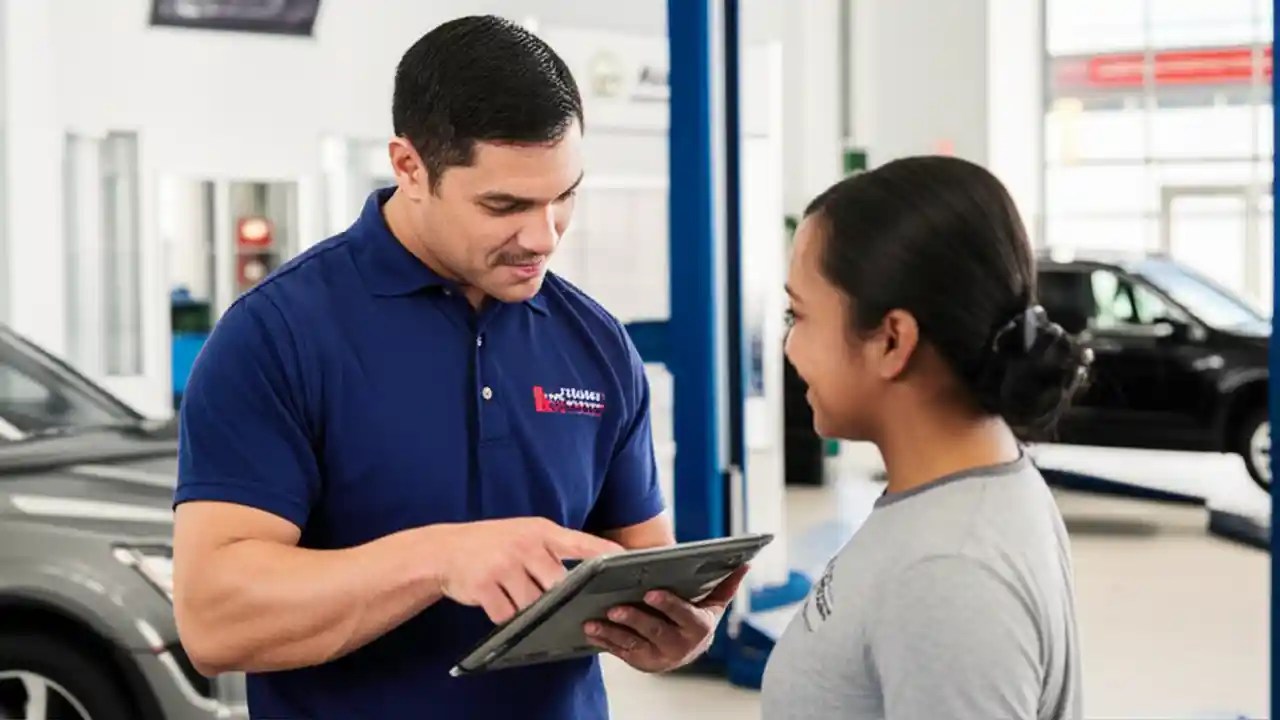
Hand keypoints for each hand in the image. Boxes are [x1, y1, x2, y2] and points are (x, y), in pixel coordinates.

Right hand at [433, 517, 621, 623]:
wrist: (444, 549)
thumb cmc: (493, 543)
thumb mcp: (526, 533)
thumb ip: (554, 549)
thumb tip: (589, 572)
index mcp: (541, 531)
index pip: (582, 544)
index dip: (606, 555)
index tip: (627, 564)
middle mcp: (525, 545)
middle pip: (558, 585)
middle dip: (554, 596)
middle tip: (543, 594)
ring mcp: (504, 565)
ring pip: (532, 604)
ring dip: (525, 607)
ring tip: (510, 591)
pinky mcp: (484, 586)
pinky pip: (506, 615)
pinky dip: (504, 614)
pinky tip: (494, 599)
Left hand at [583, 566, 748, 672]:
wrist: (687, 649)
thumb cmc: (697, 617)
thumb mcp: (714, 603)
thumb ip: (726, 584)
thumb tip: (745, 563)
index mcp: (698, 628)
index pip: (684, 615)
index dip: (669, 605)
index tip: (651, 592)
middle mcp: (679, 647)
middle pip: (654, 631)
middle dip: (634, 619)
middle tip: (614, 608)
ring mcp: (658, 657)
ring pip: (633, 644)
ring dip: (612, 633)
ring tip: (593, 621)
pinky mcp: (640, 662)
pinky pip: (620, 652)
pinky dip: (604, 642)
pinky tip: (590, 630)